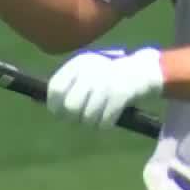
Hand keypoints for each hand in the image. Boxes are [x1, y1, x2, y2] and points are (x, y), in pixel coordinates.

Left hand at [46, 47, 165, 128]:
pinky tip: (109, 119)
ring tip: (97, 118)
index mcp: (79, 63)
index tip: (61, 113)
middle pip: (71, 107)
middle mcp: (91, 70)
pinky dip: (105, 125)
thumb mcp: (86, 73)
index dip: (55, 105)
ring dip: (92, 123)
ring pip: (88, 117)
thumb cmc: (108, 76)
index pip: (55, 88)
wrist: (142, 70)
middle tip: (81, 118)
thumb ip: (68, 87)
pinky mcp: (121, 94)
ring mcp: (106, 82)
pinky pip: (104, 122)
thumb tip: (48, 108)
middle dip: (74, 118)